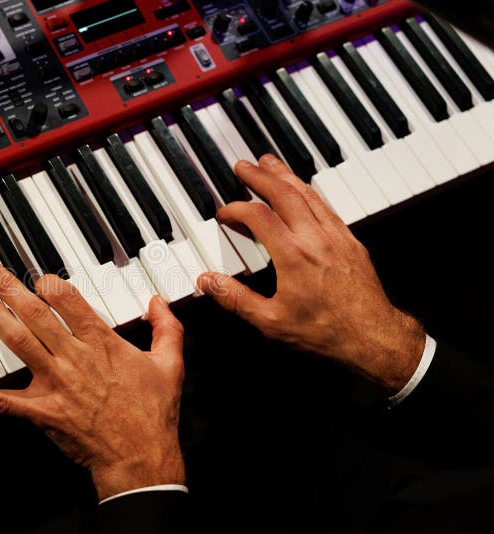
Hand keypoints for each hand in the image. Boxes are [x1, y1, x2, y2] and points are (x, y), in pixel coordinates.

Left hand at [0, 262, 185, 499]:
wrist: (141, 457)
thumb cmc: (153, 413)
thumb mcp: (170, 364)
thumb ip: (167, 327)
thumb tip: (158, 302)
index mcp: (102, 343)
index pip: (68, 300)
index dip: (48, 283)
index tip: (38, 278)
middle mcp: (74, 357)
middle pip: (35, 313)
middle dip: (8, 287)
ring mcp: (56, 384)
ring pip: (18, 342)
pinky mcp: (43, 412)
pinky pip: (5, 403)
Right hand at [198, 155, 424, 392]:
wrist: (372, 337)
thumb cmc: (325, 332)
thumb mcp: (270, 321)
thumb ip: (235, 299)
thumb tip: (208, 282)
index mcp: (293, 255)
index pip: (259, 216)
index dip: (237, 209)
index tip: (225, 213)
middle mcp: (316, 238)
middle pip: (284, 193)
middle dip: (260, 176)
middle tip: (243, 166)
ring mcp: (336, 236)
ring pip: (308, 193)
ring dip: (285, 176)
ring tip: (269, 164)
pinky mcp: (351, 241)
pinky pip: (326, 206)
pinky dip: (307, 192)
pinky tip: (301, 190)